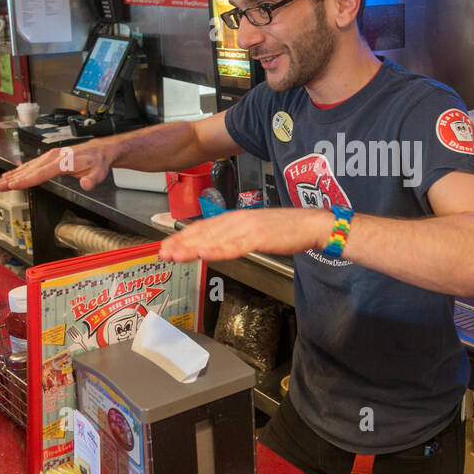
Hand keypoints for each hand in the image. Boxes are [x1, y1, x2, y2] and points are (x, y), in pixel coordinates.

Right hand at [0, 140, 112, 191]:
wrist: (99, 151)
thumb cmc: (97, 161)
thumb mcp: (99, 172)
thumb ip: (92, 179)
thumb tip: (86, 184)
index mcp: (63, 161)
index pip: (41, 173)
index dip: (26, 180)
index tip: (13, 185)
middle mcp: (54, 157)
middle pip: (30, 170)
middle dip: (13, 178)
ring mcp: (50, 156)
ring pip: (28, 167)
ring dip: (13, 175)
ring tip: (0, 182)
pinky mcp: (49, 158)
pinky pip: (31, 165)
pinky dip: (20, 170)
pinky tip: (12, 175)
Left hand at [158, 208, 329, 262]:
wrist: (312, 225)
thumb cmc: (287, 229)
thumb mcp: (255, 231)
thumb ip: (235, 236)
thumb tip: (217, 244)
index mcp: (236, 218)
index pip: (203, 227)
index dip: (183, 237)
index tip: (167, 246)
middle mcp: (238, 219)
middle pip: (203, 232)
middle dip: (180, 243)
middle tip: (162, 253)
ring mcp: (248, 228)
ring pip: (214, 238)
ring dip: (192, 247)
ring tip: (174, 255)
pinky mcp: (259, 237)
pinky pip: (234, 246)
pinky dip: (218, 250)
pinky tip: (204, 254)